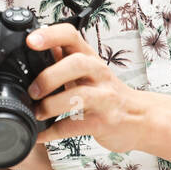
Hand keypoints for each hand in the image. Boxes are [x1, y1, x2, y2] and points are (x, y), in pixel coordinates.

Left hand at [26, 23, 150, 154]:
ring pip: (79, 95)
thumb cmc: (108, 93)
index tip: (30, 41)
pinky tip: (40, 134)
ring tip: (38, 113)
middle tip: (33, 91)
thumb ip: (64, 59)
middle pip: (77, 63)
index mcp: (90, 58)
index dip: (50, 35)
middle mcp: (98, 73)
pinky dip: (52, 132)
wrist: (141, 118)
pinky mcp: (103, 122)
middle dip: (49, 76)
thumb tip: (35, 45)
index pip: (71, 35)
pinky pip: (75, 126)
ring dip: (51, 106)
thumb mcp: (89, 71)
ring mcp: (104, 97)